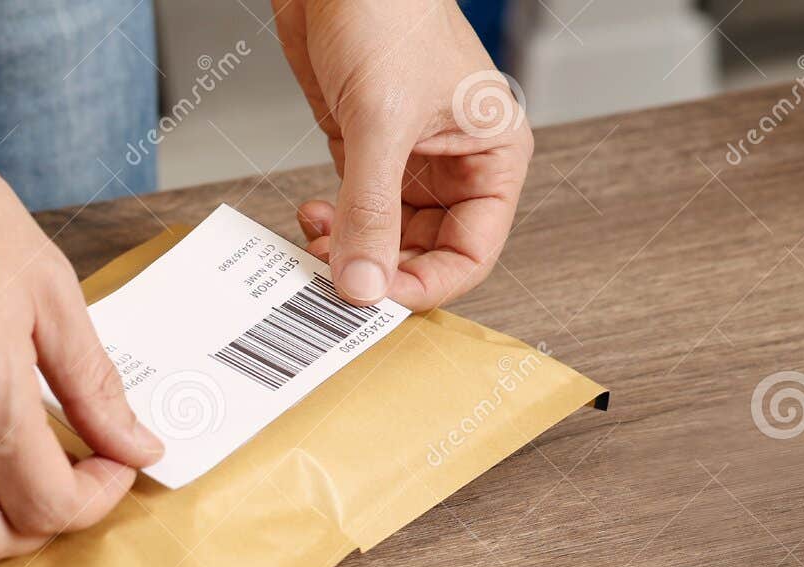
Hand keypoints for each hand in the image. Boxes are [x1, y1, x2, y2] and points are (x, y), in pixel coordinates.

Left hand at [272, 0, 532, 308]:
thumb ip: (371, 212)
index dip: (425, 285)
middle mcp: (454, 166)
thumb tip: (364, 286)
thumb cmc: (387, 12)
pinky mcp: (365, 153)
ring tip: (316, 247)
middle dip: (379, 272)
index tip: (377, 300)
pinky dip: (332, 228)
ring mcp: (407, 162)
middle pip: (425, 255)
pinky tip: (311, 219)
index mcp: (492, 156)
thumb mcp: (380, 123)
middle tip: (333, 279)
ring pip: (386, 240)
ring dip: (349, 254)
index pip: (471, 253)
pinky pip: (354, 215)